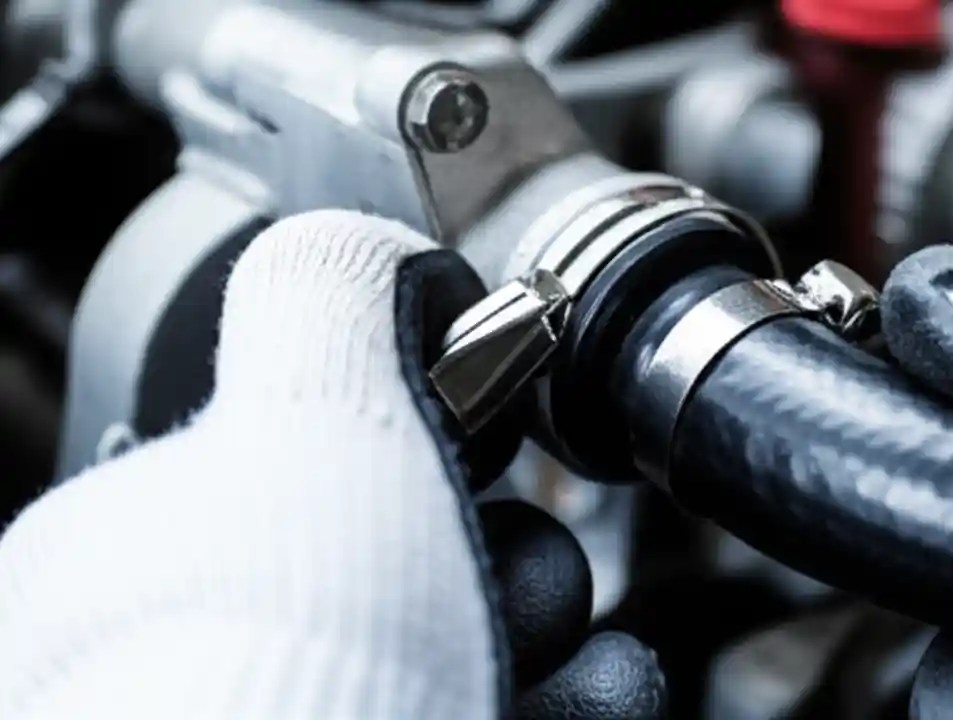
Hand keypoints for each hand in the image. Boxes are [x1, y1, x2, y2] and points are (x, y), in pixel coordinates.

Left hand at [0, 211, 664, 718]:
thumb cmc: (280, 655)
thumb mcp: (306, 405)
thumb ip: (329, 293)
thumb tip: (383, 256)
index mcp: (159, 551)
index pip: (314, 456)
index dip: (420, 429)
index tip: (473, 425)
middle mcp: (230, 654)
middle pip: (417, 559)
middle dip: (507, 545)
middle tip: (511, 566)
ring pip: (480, 646)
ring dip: (558, 627)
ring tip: (559, 653)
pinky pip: (528, 712)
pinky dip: (580, 699)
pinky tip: (592, 699)